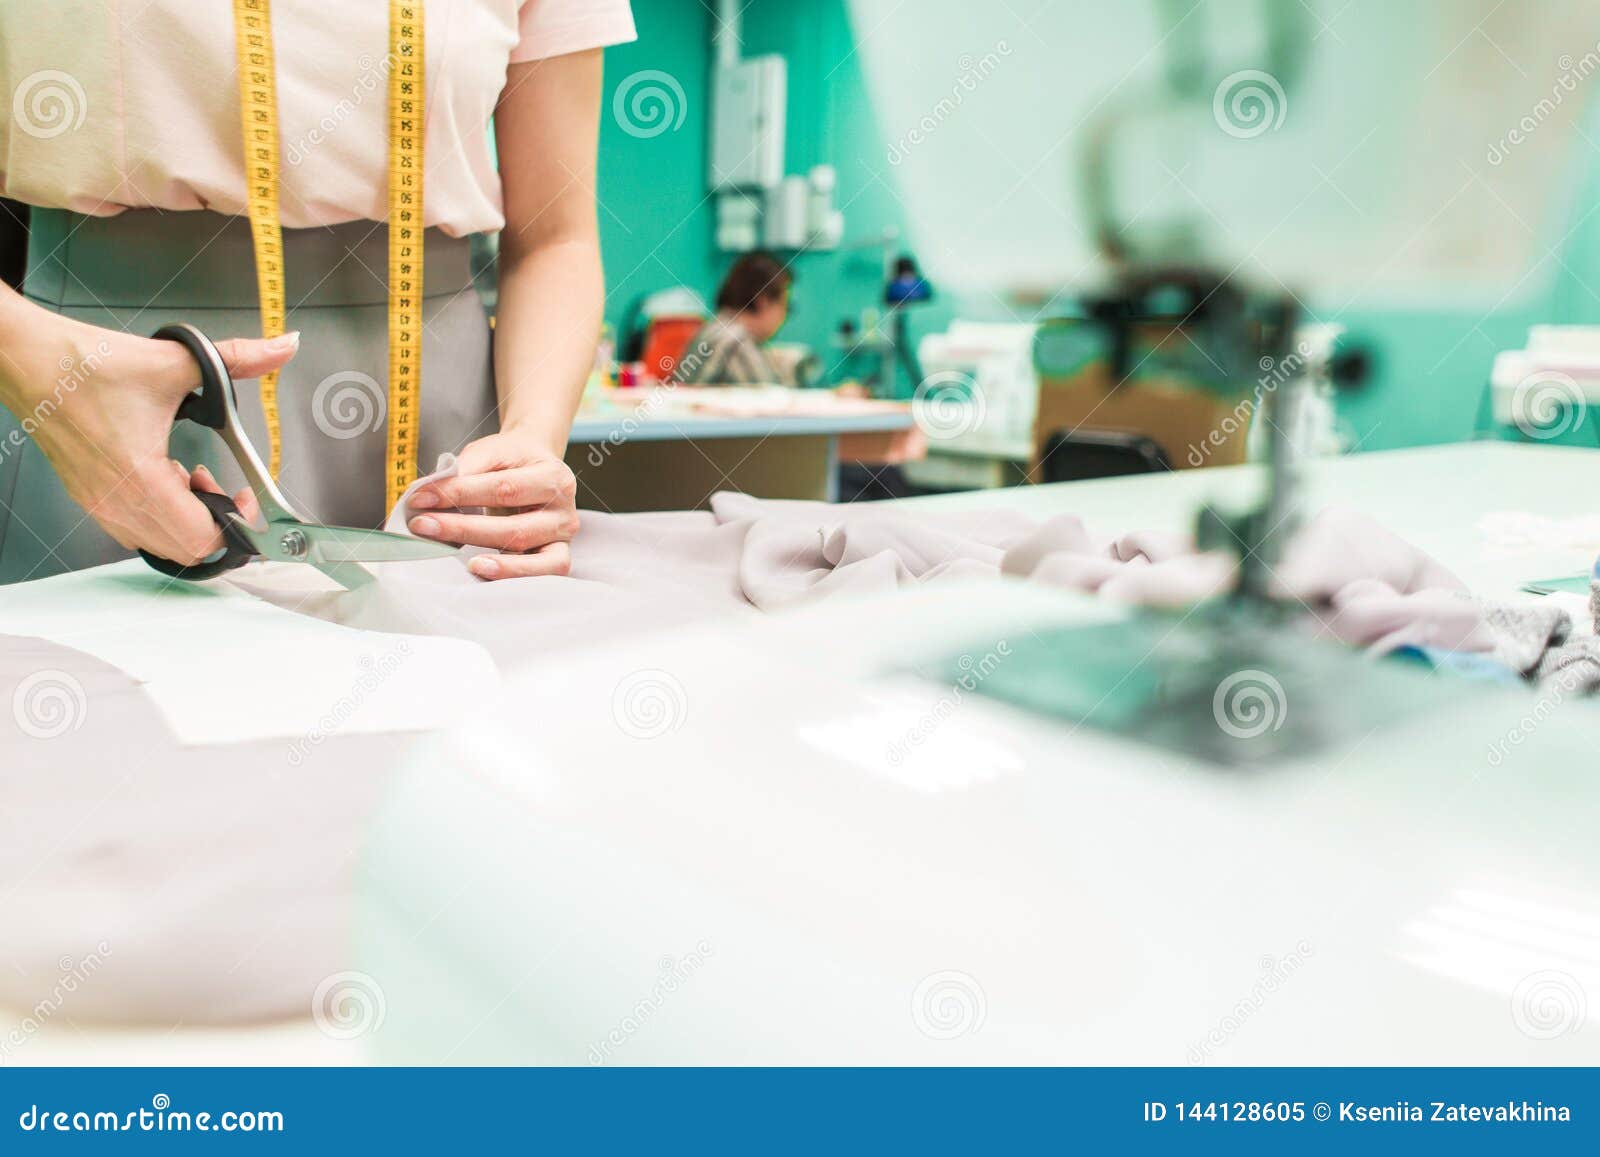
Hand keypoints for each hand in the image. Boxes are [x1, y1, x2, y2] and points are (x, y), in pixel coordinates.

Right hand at [2, 310, 297, 564]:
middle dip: (214, 521)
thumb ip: (239, 358)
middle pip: (186, 550)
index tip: (245, 497)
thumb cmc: (85, 364)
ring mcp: (98, 504)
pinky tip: (162, 473)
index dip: (236, 524)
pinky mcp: (87, 497)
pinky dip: (159, 513)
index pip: (201, 539)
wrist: (28, 360)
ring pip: (159, 543)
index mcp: (140, 478)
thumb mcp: (176, 361)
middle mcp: (116, 501)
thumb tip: (283, 347)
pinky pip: (134, 529)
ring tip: (188, 476)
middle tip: (217, 484)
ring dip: (186, 518)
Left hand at [405, 428, 578, 580]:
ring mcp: (563, 539)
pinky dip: (513, 576)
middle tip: (423, 526)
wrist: (533, 464)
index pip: (504, 489)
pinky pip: (542, 575)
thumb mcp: (490, 451)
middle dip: (465, 531)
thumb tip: (427, 494)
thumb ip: (464, 469)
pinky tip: (483, 571)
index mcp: (553, 476)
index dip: (459, 494)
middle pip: (516, 529)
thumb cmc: (511, 460)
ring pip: (536, 560)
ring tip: (466, 563)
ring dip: (497, 565)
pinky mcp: (557, 558)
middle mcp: (565, 510)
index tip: (419, 498)